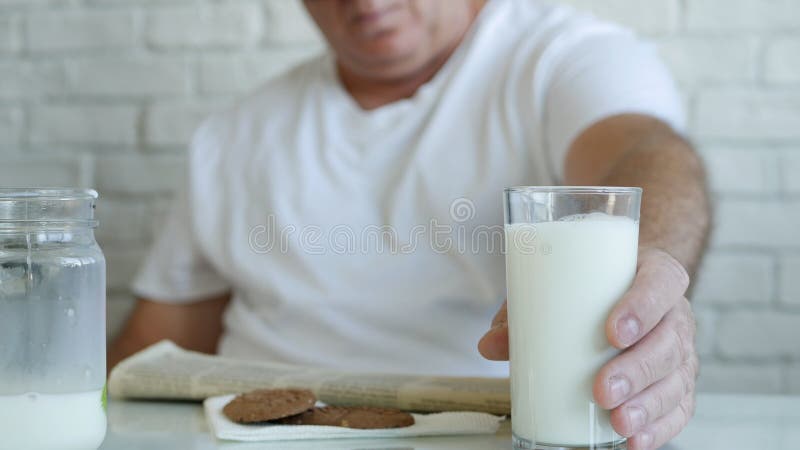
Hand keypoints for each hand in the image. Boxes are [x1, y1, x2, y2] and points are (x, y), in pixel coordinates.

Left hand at [478, 247, 697, 449]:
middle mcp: (674, 311)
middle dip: (638, 369)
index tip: (612, 331)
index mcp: (652, 274)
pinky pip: (680, 407)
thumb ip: (525, 311)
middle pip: (670, 339)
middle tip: (602, 389)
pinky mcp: (677, 381)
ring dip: (649, 405)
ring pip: (677, 378)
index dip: (643, 306)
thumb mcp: (558, 287)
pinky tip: (635, 440)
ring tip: (618, 422)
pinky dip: (660, 427)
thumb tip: (489, 345)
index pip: (662, 282)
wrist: (620, 290)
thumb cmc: (588, 288)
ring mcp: (680, 349)